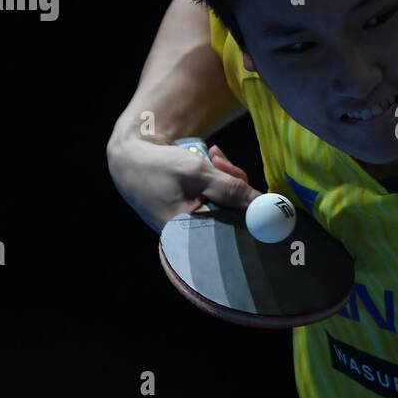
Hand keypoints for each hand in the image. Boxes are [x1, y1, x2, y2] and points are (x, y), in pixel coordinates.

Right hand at [107, 137, 262, 232]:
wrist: (129, 160)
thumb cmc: (157, 166)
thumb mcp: (196, 173)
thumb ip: (232, 188)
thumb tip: (267, 206)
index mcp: (188, 236)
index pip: (236, 234)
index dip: (253, 214)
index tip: (256, 192)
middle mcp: (191, 239)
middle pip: (235, 219)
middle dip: (236, 188)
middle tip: (220, 162)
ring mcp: (193, 228)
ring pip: (229, 207)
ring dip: (228, 180)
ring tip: (212, 158)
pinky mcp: (195, 217)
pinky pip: (219, 202)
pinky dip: (220, 182)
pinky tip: (211, 163)